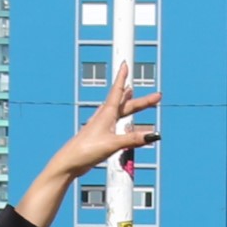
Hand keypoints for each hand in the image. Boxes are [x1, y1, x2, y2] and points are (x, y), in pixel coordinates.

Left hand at [35, 70, 164, 187]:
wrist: (70, 162)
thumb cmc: (86, 150)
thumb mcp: (113, 144)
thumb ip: (133, 139)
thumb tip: (152, 135)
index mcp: (106, 115)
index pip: (117, 92)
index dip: (122, 78)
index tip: (125, 65)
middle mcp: (103, 117)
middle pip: (125, 105)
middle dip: (141, 100)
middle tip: (156, 97)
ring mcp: (100, 126)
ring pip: (117, 111)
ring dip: (126, 102)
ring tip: (131, 93)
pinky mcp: (98, 135)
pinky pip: (114, 123)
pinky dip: (119, 117)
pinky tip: (117, 119)